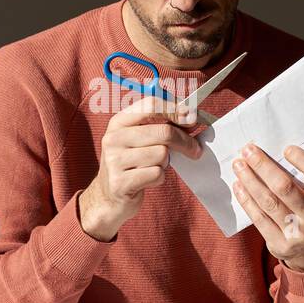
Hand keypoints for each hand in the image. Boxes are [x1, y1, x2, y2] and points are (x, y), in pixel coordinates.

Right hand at [78, 95, 203, 240]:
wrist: (108, 197)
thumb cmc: (130, 164)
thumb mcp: (137, 140)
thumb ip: (159, 126)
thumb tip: (190, 118)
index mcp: (118, 122)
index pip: (150, 105)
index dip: (175, 110)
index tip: (192, 118)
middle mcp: (113, 138)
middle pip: (163, 132)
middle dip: (185, 141)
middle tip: (195, 149)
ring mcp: (114, 161)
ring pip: (162, 154)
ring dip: (165, 163)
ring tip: (154, 167)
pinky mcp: (120, 183)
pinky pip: (156, 174)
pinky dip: (159, 178)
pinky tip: (148, 180)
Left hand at [232, 143, 303, 271]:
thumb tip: (272, 152)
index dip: (303, 160)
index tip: (287, 149)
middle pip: (286, 188)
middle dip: (264, 166)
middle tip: (248, 150)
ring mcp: (297, 233)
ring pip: (269, 202)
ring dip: (250, 180)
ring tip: (238, 165)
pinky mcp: (280, 244)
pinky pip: (259, 218)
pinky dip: (246, 200)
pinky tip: (238, 186)